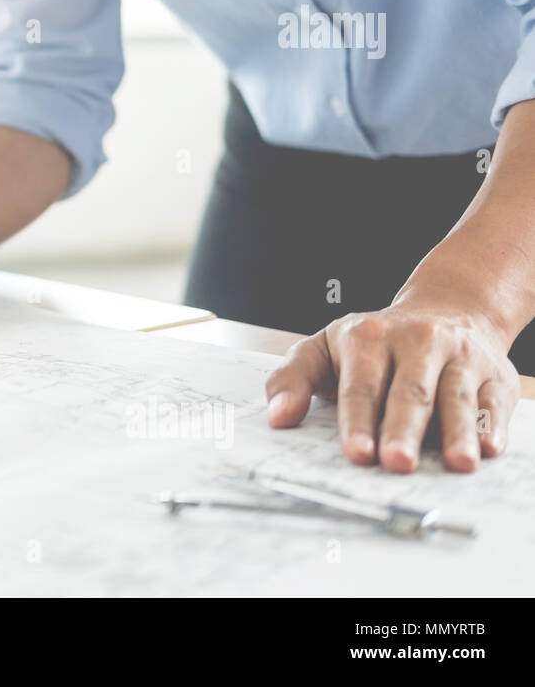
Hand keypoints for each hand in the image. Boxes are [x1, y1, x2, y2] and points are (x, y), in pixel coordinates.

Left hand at [265, 303, 520, 472]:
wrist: (445, 309)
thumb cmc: (373, 344)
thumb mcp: (324, 348)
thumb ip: (292, 379)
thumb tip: (277, 418)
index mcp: (367, 337)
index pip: (360, 385)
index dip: (358, 421)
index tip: (357, 452)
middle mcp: (416, 342)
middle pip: (409, 392)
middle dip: (402, 429)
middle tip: (396, 463)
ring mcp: (459, 356)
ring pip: (456, 397)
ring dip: (456, 432)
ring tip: (456, 463)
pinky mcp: (495, 374)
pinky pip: (494, 400)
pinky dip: (492, 424)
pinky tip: (488, 447)